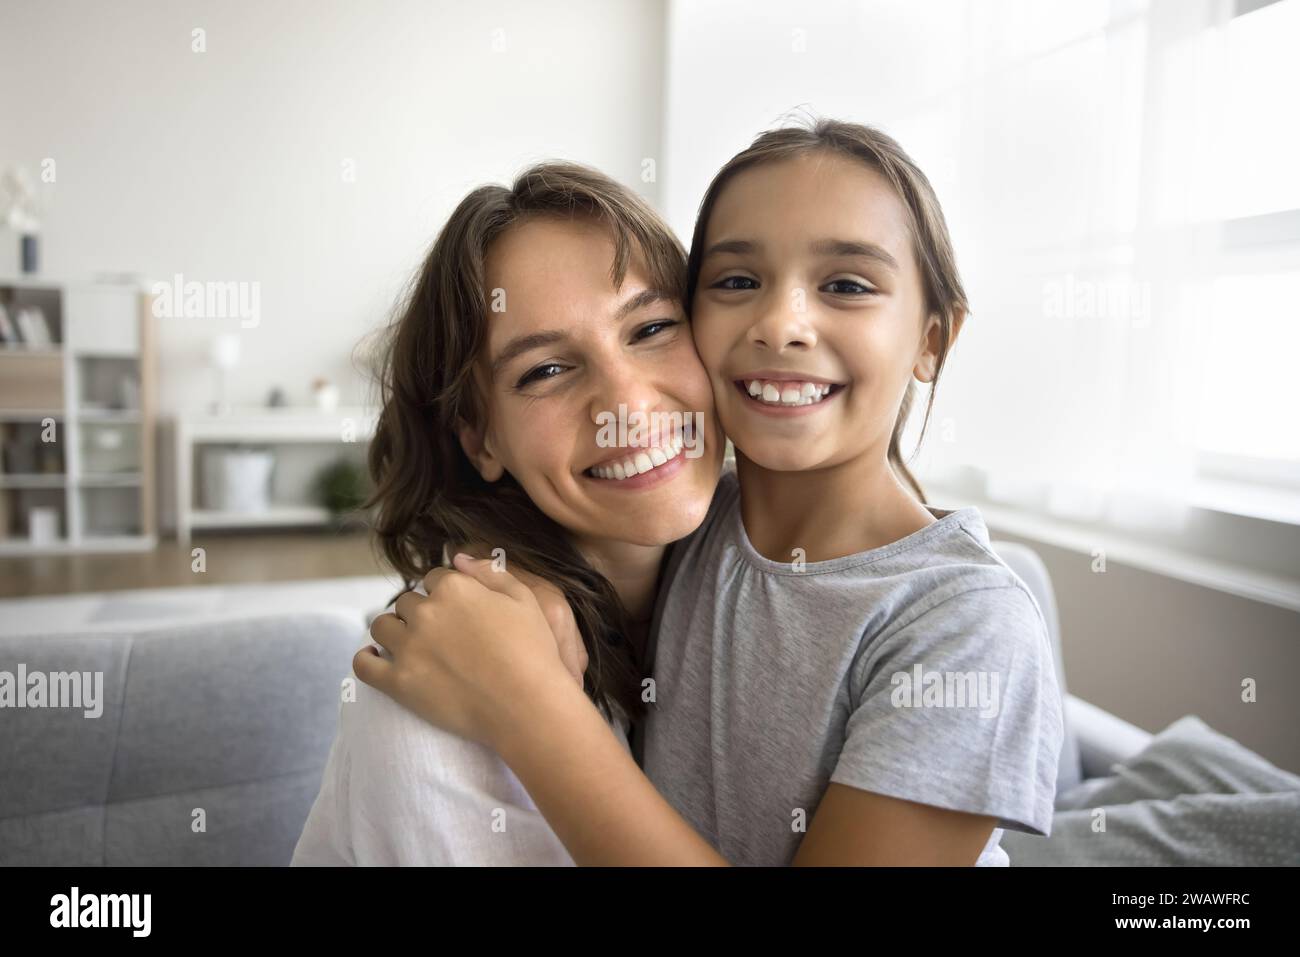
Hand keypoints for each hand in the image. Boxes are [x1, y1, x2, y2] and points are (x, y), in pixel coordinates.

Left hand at [354, 554, 580, 749]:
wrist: (527, 708)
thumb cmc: (533, 653)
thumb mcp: (524, 598)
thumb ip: (490, 571)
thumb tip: (458, 557)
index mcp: (455, 588)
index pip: (434, 579)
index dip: (444, 592)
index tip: (453, 610)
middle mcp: (425, 612)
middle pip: (407, 602)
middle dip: (419, 613)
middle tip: (436, 633)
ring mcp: (408, 648)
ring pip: (382, 627)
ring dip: (392, 631)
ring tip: (406, 643)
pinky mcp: (398, 683)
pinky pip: (364, 665)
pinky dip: (366, 659)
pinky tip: (374, 659)